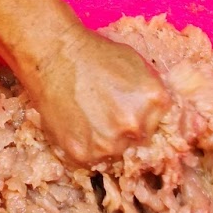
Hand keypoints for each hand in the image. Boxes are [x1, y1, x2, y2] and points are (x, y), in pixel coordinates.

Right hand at [22, 23, 170, 164]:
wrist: (53, 54)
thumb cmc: (92, 54)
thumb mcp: (135, 63)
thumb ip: (150, 93)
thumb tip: (158, 112)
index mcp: (155, 101)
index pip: (160, 125)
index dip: (143, 118)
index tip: (128, 113)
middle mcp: (136, 126)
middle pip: (138, 141)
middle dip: (125, 130)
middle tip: (104, 112)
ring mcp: (109, 142)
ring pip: (114, 153)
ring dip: (103, 141)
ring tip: (87, 116)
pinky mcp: (83, 153)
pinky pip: (90, 159)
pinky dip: (83, 145)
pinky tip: (76, 124)